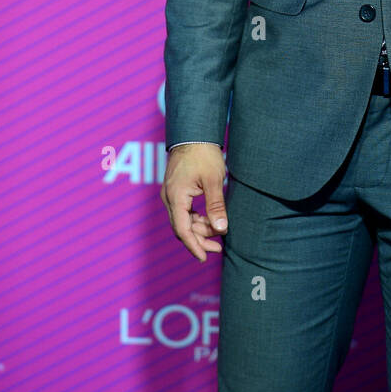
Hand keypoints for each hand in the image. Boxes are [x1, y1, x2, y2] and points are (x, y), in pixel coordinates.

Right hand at [161, 142, 227, 262]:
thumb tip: (221, 229)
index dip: (193, 245)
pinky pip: (183, 211)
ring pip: (183, 220)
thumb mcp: (214, 180)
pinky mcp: (176, 190)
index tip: (204, 258)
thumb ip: (216, 206)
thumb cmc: (204, 154)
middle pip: (181, 227)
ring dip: (199, 228)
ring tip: (219, 231)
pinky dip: (196, 218)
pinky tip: (210, 220)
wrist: (194, 134)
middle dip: (199, 239)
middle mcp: (169, 197)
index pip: (182, 229)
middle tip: (218, 247)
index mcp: (176, 196)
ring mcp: (171, 194)